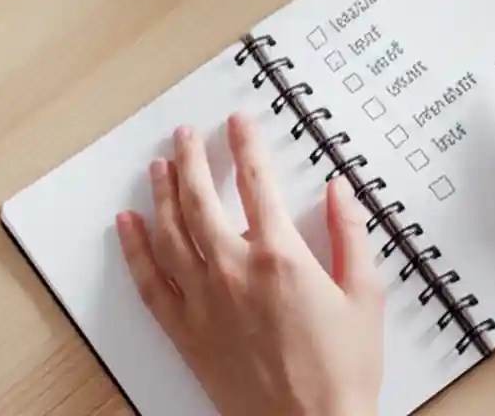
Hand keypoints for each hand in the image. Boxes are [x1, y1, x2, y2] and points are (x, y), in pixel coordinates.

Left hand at [115, 114, 383, 415]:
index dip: (247, 145)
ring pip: (170, 233)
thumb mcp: (366, 295)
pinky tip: (128, 226)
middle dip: (193, 159)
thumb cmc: (342, 371)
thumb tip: (340, 190)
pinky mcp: (186, 333)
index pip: (258, 183)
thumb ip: (352, 235)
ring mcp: (204, 303)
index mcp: (282, 258)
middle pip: (202, 199)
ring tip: (159, 167)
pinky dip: (134, 249)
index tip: (239, 122)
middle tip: (186, 135)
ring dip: (162, 193)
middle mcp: (235, 273)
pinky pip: (150, 282)